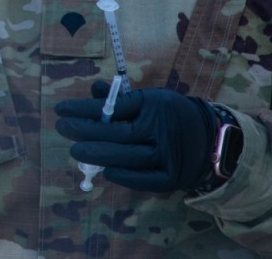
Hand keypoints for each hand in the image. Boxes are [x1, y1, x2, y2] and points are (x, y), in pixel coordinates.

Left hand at [54, 83, 220, 192]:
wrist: (210, 139)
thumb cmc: (170, 114)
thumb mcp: (149, 98)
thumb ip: (121, 98)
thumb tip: (94, 90)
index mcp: (154, 105)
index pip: (115, 107)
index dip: (85, 109)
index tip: (61, 109)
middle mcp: (162, 130)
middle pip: (119, 134)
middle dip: (86, 131)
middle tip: (63, 128)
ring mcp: (168, 156)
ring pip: (129, 157)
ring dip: (99, 155)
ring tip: (76, 151)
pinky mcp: (172, 177)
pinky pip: (145, 180)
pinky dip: (124, 176)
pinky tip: (105, 171)